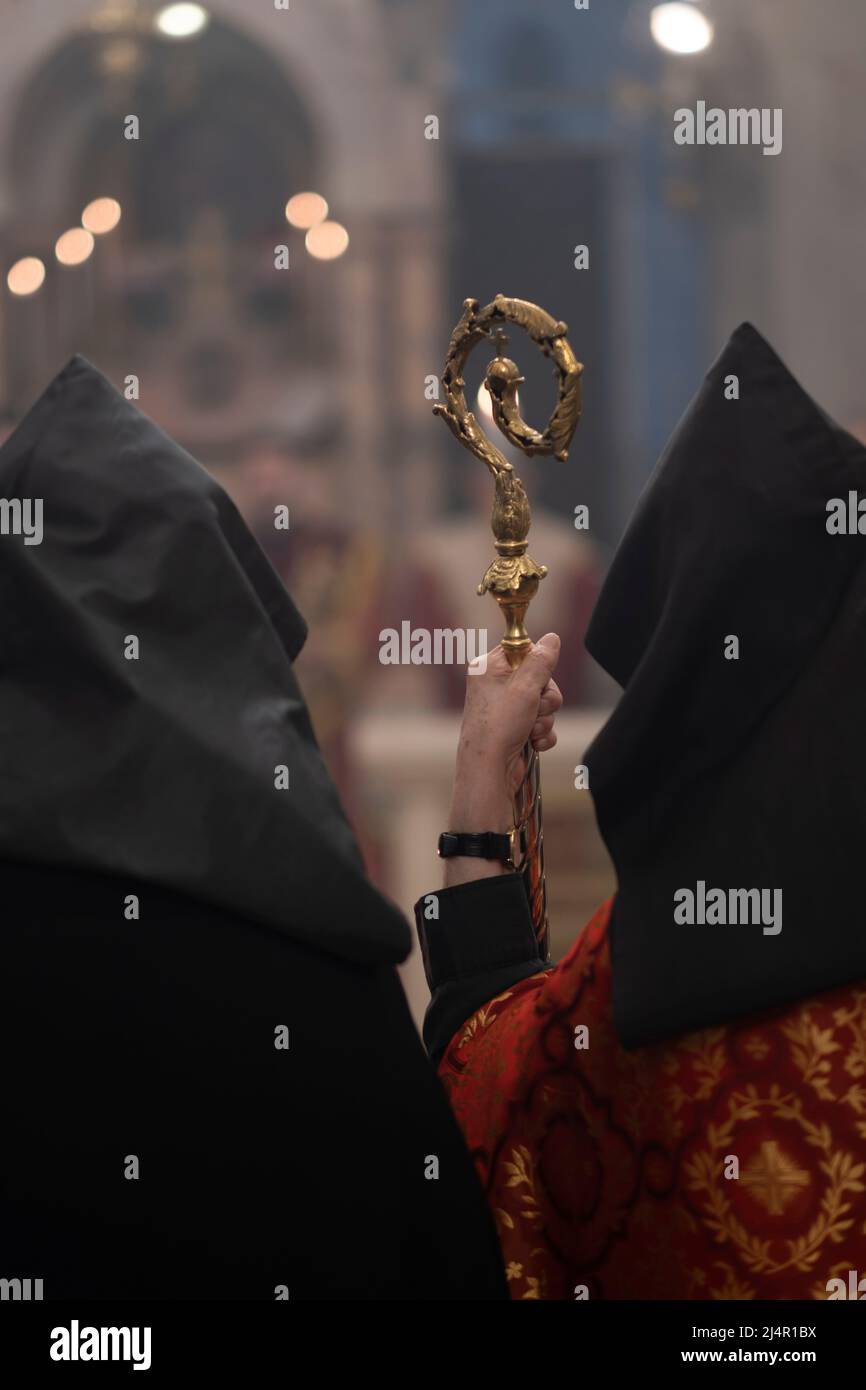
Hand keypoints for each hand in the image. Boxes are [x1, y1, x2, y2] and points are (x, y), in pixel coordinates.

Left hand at [444, 633, 562, 886]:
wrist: (490, 772)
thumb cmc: (498, 727)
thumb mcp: (523, 688)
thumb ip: (541, 661)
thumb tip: (552, 638)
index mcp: (488, 668)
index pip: (523, 649)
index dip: (537, 663)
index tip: (537, 677)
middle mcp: (496, 687)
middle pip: (540, 677)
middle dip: (545, 696)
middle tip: (535, 708)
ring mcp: (507, 710)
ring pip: (544, 702)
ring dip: (545, 718)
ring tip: (530, 729)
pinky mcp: (517, 730)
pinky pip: (543, 723)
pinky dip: (543, 734)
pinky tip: (533, 743)